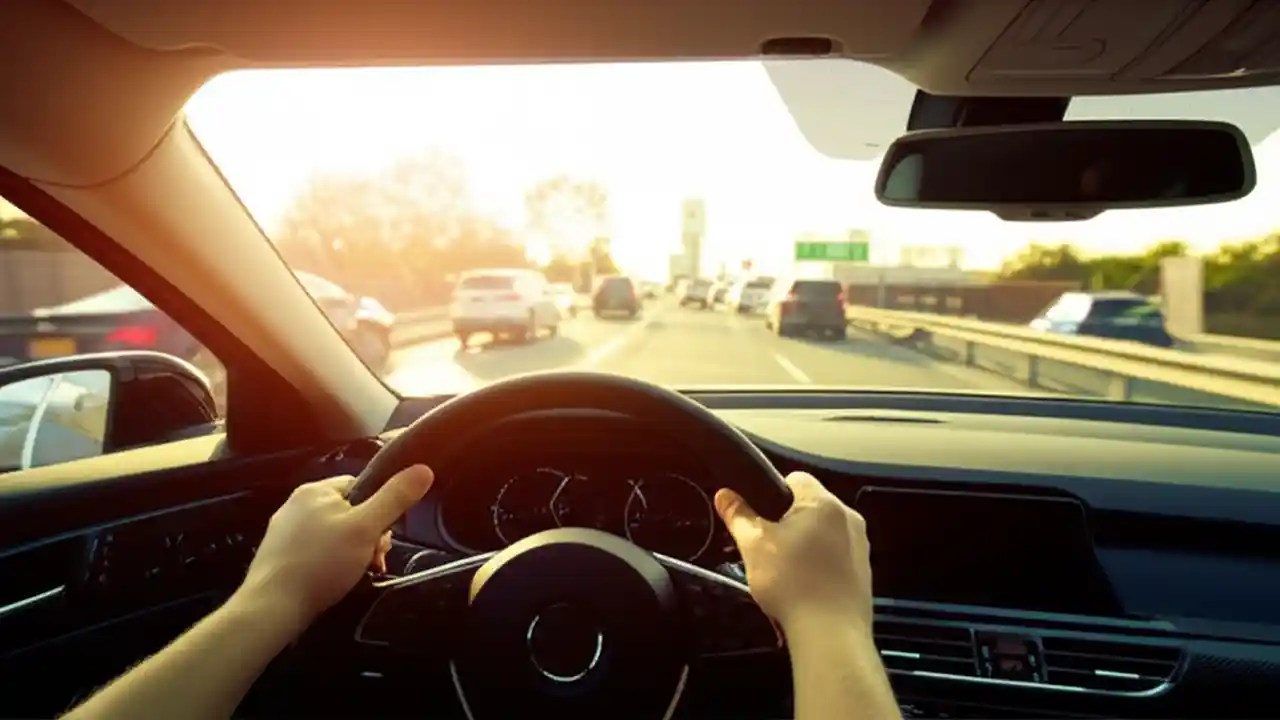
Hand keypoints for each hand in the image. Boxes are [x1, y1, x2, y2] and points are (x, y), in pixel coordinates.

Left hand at [236, 465, 434, 630]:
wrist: (273, 606)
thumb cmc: (322, 562)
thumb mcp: (366, 528)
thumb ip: (395, 498)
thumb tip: (423, 469)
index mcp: (315, 490)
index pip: (359, 487)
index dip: (378, 510)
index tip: (383, 537)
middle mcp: (295, 505)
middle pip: (347, 513)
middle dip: (366, 537)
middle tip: (372, 561)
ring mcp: (283, 532)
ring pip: (332, 535)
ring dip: (350, 553)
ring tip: (354, 575)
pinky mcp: (277, 556)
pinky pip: (314, 552)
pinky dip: (328, 565)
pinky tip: (331, 582)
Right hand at [714, 472, 871, 633]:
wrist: (830, 634)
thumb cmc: (791, 583)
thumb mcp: (753, 546)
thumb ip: (738, 515)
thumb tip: (724, 494)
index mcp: (823, 503)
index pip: (795, 478)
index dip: (771, 494)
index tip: (759, 520)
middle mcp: (849, 518)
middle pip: (810, 507)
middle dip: (787, 523)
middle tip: (767, 549)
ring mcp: (861, 546)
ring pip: (823, 534)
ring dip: (804, 545)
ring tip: (786, 573)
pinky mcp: (864, 572)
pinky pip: (836, 557)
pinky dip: (819, 566)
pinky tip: (805, 588)